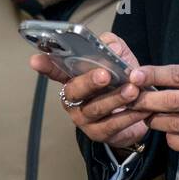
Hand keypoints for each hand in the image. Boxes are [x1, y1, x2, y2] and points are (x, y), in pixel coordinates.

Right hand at [30, 32, 150, 149]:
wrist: (140, 110)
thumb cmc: (123, 80)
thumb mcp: (120, 57)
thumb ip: (113, 46)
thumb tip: (110, 46)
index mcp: (74, 76)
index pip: (56, 69)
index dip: (46, 65)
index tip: (36, 60)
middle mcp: (73, 98)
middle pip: (74, 90)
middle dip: (89, 82)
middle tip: (105, 75)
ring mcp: (83, 117)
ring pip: (95, 108)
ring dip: (114, 99)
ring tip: (132, 90)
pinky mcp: (98, 133)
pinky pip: (112, 125)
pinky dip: (128, 116)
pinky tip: (142, 109)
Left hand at [134, 65, 178, 160]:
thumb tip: (162, 81)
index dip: (153, 74)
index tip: (135, 74)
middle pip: (172, 101)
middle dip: (146, 101)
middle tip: (130, 100)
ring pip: (176, 124)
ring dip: (156, 122)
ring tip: (147, 117)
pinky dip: (173, 140)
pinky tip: (171, 135)